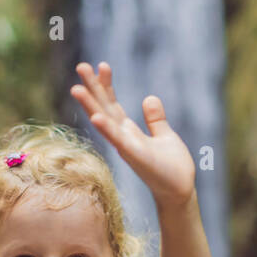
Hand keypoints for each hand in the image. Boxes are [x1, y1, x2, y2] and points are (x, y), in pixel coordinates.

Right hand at [70, 61, 196, 207]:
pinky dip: (107, 129)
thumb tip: (149, 98)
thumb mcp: (165, 136)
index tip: (101, 65)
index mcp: (129, 132)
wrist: (180, 191)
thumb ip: (155, 119)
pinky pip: (119, 141)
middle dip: (92, 88)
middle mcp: (123, 139)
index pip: (113, 105)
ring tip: (77, 88)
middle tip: (81, 65)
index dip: (105, 85)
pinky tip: (97, 117)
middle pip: (105, 109)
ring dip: (91, 106)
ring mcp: (127, 148)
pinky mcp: (136, 157)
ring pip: (105, 123)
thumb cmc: (172, 168)